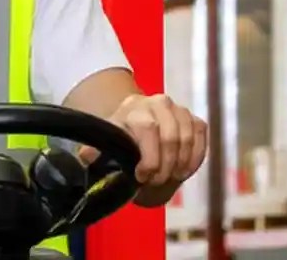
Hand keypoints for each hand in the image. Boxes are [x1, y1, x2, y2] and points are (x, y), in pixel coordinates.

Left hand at [78, 94, 206, 204]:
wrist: (138, 120)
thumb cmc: (122, 136)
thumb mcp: (107, 141)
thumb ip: (95, 150)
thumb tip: (85, 156)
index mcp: (134, 109)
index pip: (148, 129)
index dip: (149, 157)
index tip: (142, 176)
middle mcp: (158, 103)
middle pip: (171, 136)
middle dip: (165, 166)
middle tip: (157, 182)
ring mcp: (179, 109)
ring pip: (188, 138)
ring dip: (181, 164)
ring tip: (170, 178)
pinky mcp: (194, 118)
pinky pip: (201, 137)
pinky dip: (195, 157)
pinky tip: (184, 171)